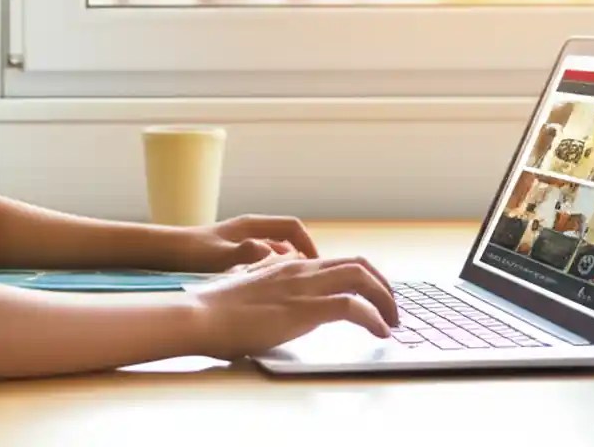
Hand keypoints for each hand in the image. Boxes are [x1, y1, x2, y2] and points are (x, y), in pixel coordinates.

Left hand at [174, 214, 320, 272]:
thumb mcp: (219, 256)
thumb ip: (244, 253)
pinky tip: (270, 289)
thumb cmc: (191, 254)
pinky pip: (263, 258)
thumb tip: (268, 250)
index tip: (319, 264)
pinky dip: (273, 270)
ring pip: (275, 249)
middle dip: (303, 255)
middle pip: (288, 237)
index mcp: (251, 226)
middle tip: (315, 278)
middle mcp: (249, 230)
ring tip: (298, 286)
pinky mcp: (234, 253)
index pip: (293, 228)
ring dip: (289, 264)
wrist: (165, 253)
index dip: (309, 244)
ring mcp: (242, 240)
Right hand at [188, 256, 400, 360]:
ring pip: (362, 277)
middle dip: (383, 285)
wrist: (201, 316)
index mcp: (289, 265)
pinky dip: (374, 317)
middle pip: (359, 263)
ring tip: (392, 322)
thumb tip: (279, 297)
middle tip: (392, 308)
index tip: (373, 296)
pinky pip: (353, 306)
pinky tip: (380, 332)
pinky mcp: (305, 308)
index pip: (339, 261)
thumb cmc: (217, 309)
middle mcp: (301, 269)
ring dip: (385, 300)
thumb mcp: (249, 288)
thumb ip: (269, 285)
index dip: (364, 277)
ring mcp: (304, 286)